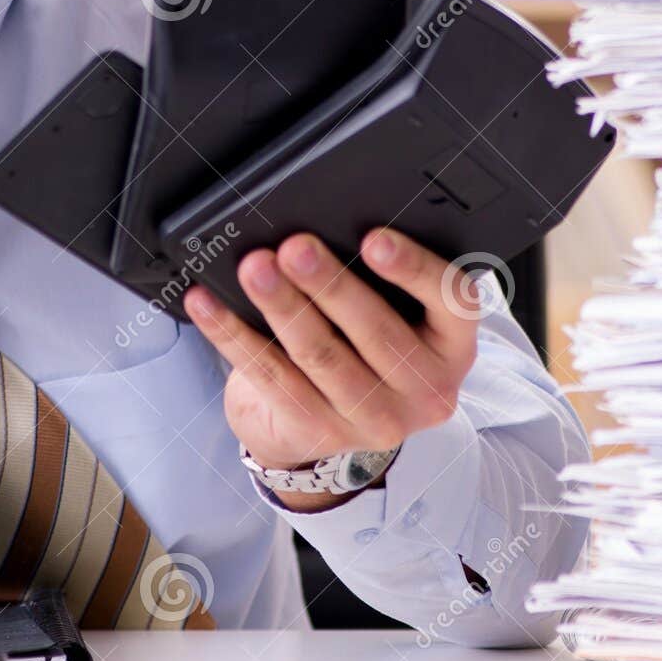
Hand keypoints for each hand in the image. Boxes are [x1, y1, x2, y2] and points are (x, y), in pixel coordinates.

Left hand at [182, 228, 478, 512]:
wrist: (323, 424)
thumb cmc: (359, 349)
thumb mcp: (392, 317)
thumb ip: (378, 282)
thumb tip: (321, 229)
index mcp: (452, 346)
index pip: (453, 302)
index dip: (414, 269)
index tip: (374, 239)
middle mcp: (425, 389)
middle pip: (376, 331)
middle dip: (329, 285)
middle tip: (294, 248)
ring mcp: (375, 419)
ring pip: (321, 355)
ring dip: (282, 307)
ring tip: (254, 269)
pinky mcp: (320, 432)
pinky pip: (271, 376)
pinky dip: (233, 334)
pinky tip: (208, 304)